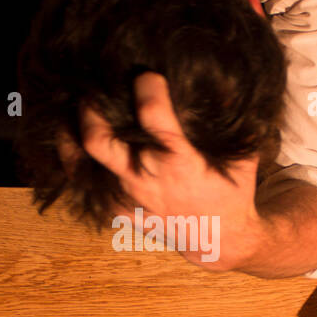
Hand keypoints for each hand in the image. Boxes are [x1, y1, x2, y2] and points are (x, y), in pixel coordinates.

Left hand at [79, 72, 262, 270]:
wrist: (217, 241)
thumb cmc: (231, 192)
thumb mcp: (242, 156)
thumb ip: (234, 121)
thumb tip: (225, 81)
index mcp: (179, 161)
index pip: (152, 114)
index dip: (146, 86)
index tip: (147, 75)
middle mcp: (146, 178)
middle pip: (97, 139)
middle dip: (90, 108)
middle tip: (93, 91)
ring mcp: (127, 198)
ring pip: (82, 162)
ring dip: (74, 132)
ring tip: (75, 111)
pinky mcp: (118, 211)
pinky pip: (87, 183)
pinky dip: (78, 160)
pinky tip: (76, 141)